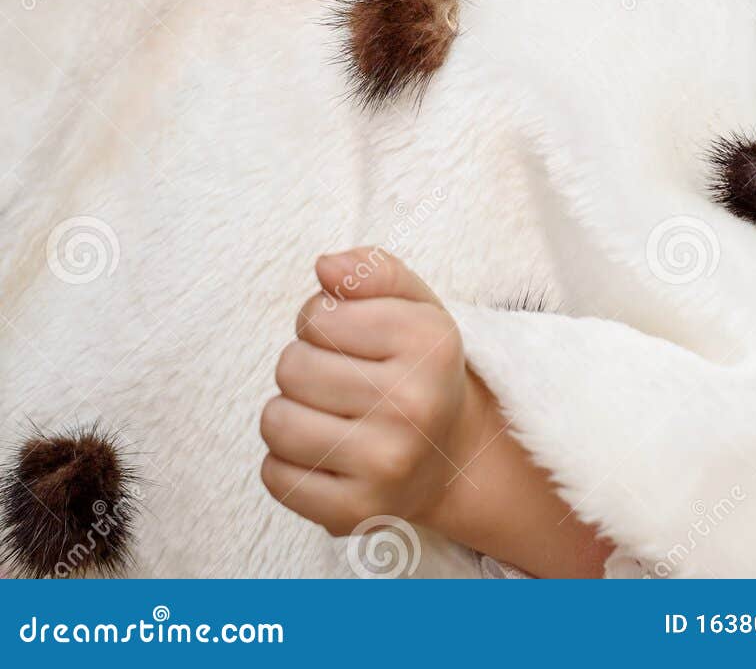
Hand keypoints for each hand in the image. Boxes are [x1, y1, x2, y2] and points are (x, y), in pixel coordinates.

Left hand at [259, 247, 480, 536]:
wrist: (454, 457)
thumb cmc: (421, 368)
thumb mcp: (415, 305)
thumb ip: (373, 270)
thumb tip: (325, 267)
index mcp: (429, 344)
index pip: (317, 315)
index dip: (321, 320)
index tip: (349, 337)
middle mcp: (412, 406)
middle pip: (291, 366)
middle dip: (304, 364)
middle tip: (338, 377)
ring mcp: (384, 466)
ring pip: (276, 421)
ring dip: (291, 410)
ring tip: (328, 413)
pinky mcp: (353, 513)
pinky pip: (274, 475)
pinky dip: (286, 461)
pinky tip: (324, 452)